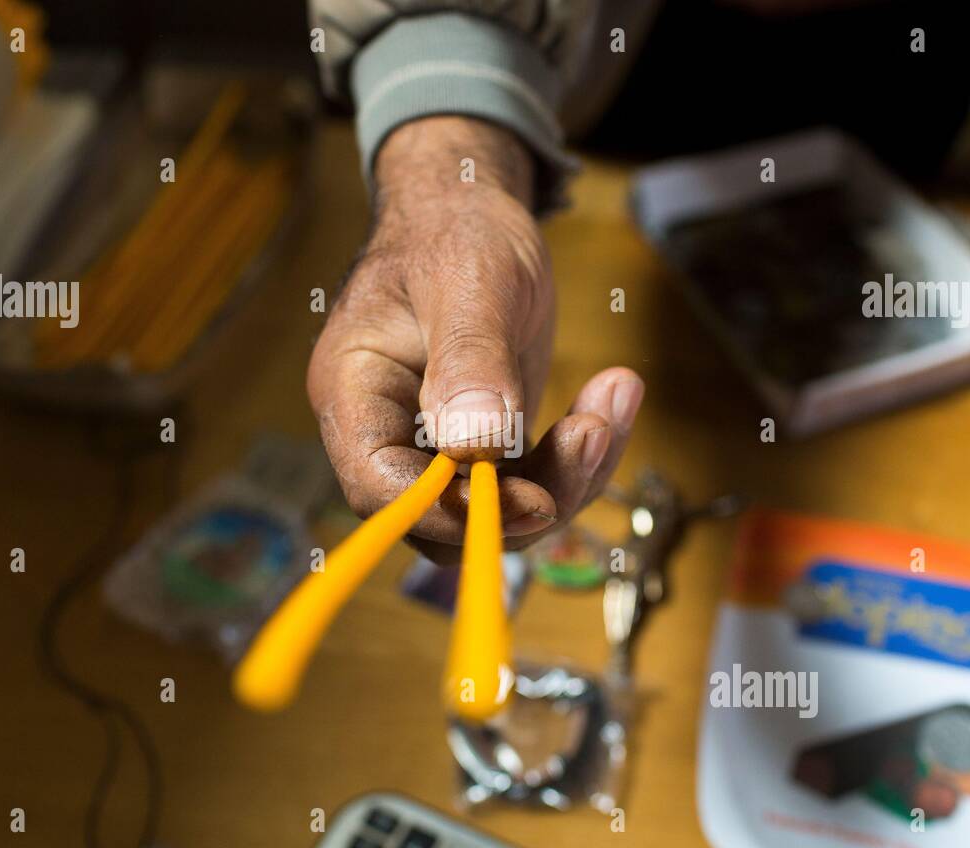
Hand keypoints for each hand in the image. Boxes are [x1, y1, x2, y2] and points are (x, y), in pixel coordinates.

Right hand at [307, 116, 643, 561]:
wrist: (470, 207)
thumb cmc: (453, 227)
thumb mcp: (467, 280)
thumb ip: (469, 359)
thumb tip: (473, 445)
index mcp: (355, 393)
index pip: (381, 489)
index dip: (451, 513)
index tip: (531, 499)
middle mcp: (387, 430)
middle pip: (446, 518)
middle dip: (530, 496)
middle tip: (593, 434)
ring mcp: (436, 442)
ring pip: (498, 509)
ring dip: (568, 472)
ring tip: (614, 395)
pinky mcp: (483, 441)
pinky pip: (530, 479)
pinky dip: (578, 451)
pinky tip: (614, 393)